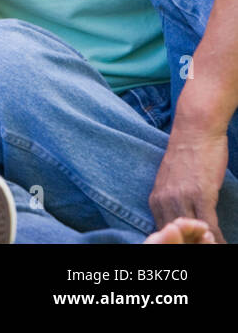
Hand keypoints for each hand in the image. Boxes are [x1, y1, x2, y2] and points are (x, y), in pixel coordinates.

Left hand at [150, 127, 228, 241]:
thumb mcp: (172, 182)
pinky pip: (208, 226)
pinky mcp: (201, 195)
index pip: (164, 233)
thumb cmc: (188, 155)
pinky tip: (223, 243)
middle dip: (191, 245)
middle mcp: (164, 201)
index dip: (179, 242)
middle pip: (177, 237)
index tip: (189, 246)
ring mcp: (181, 198)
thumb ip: (172, 202)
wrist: (195, 130)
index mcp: (155, 200)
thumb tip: (180, 221)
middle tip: (203, 248)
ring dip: (204, 244)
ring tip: (215, 248)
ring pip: (192, 235)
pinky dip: (216, 238)